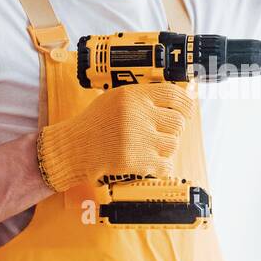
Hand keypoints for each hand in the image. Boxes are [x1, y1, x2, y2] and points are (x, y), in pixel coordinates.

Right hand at [36, 82, 194, 192]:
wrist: (73, 148)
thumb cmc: (96, 124)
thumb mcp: (115, 99)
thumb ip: (144, 97)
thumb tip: (182, 97)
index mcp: (133, 95)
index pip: (173, 94)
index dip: (186, 104)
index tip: (188, 111)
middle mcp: (137, 114)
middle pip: (178, 122)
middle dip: (173, 130)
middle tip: (160, 133)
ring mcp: (138, 139)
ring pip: (173, 144)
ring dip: (165, 149)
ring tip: (148, 147)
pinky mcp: (137, 161)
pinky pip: (167, 165)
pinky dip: (161, 166)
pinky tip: (148, 162)